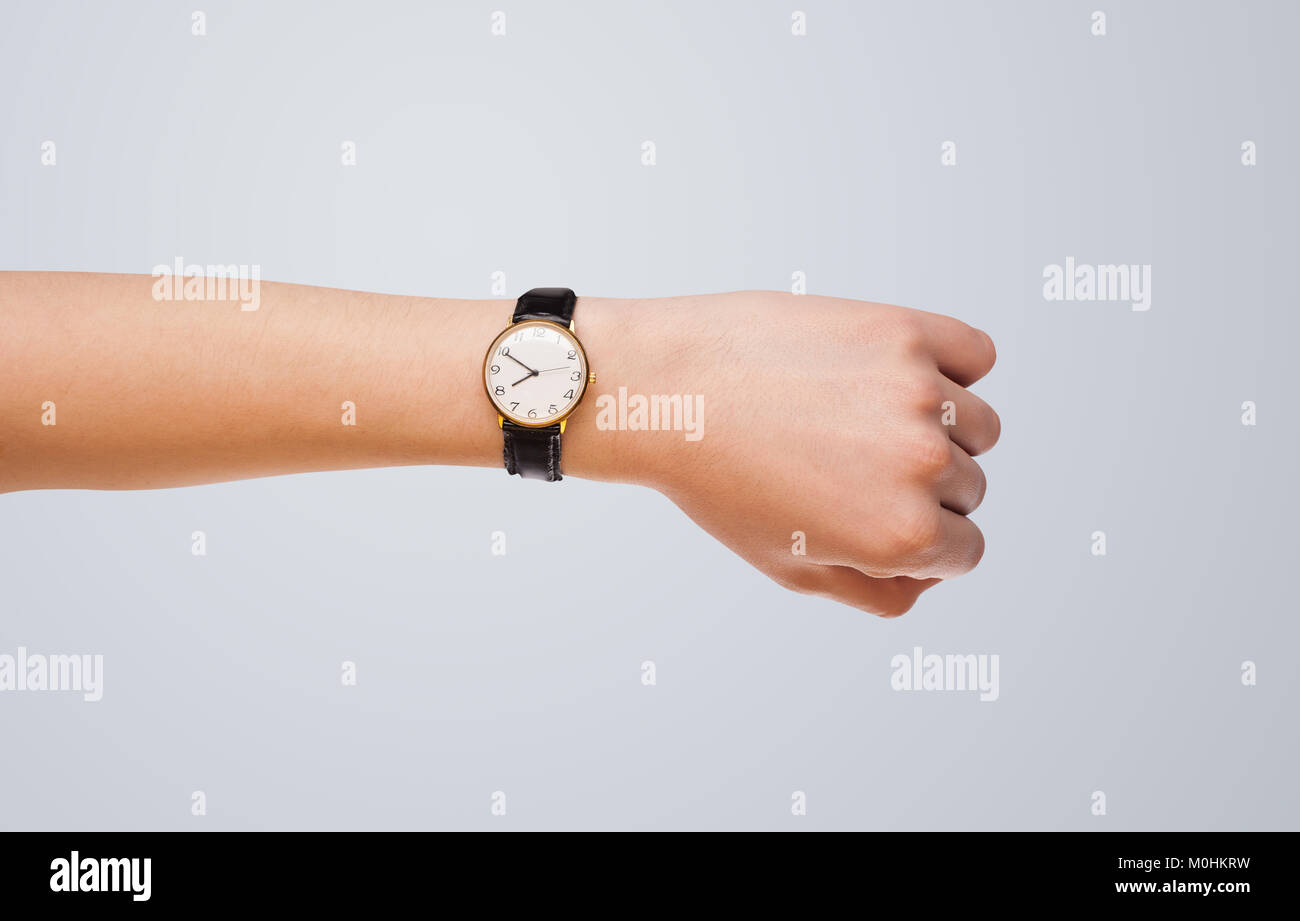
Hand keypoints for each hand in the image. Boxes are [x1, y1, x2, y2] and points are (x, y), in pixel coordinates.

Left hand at [567, 291, 999, 616]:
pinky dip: (951, 366)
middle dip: (920, 484)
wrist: (666, 389)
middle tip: (843, 462)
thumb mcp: (791, 568)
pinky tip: (893, 375)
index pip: (966, 549)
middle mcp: (922, 466)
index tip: (870, 512)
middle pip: (969, 487)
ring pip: (977, 425)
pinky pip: (974, 355)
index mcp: (902, 536)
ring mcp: (918, 393)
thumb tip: (933, 574)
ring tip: (858, 418)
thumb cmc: (717, 480)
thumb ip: (879, 592)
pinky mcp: (904, 331)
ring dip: (937, 427)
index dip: (919, 537)